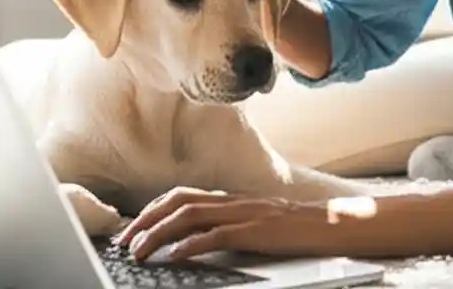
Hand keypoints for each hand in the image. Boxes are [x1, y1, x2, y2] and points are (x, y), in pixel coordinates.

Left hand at [113, 187, 333, 261]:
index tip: (130, 229)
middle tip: (124, 242)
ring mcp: (241, 213)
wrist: (329, 224)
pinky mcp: (253, 231)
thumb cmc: (292, 228)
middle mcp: (230, 200)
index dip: (151, 210)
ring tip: (139, 251)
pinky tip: (174, 255)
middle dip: (145, 220)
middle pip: (177, 201)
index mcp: (228, 198)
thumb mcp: (253, 221)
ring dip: (158, 233)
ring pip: (188, 215)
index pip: (180, 196)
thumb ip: (227, 223)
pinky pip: (215, 235)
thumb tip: (194, 238)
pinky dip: (190, 244)